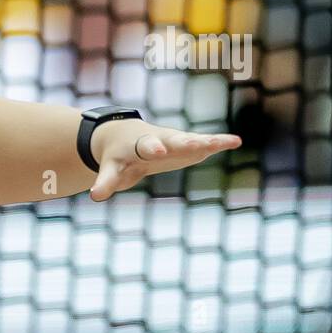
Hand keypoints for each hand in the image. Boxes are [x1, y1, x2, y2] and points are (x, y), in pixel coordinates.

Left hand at [89, 120, 241, 201]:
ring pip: (191, 140)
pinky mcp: (187, 145)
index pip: (145, 146)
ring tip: (220, 143)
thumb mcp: (110, 169)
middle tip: (192, 143)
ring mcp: (174, 141)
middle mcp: (158, 139)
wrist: (124, 136)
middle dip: (181, 142)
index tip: (157, 150)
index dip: (151, 148)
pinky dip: (218, 142)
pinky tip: (236, 141)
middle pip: (171, 140)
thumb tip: (95, 196)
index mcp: (137, 145)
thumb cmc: (117, 156)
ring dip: (205, 141)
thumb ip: (105, 182)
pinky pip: (204, 143)